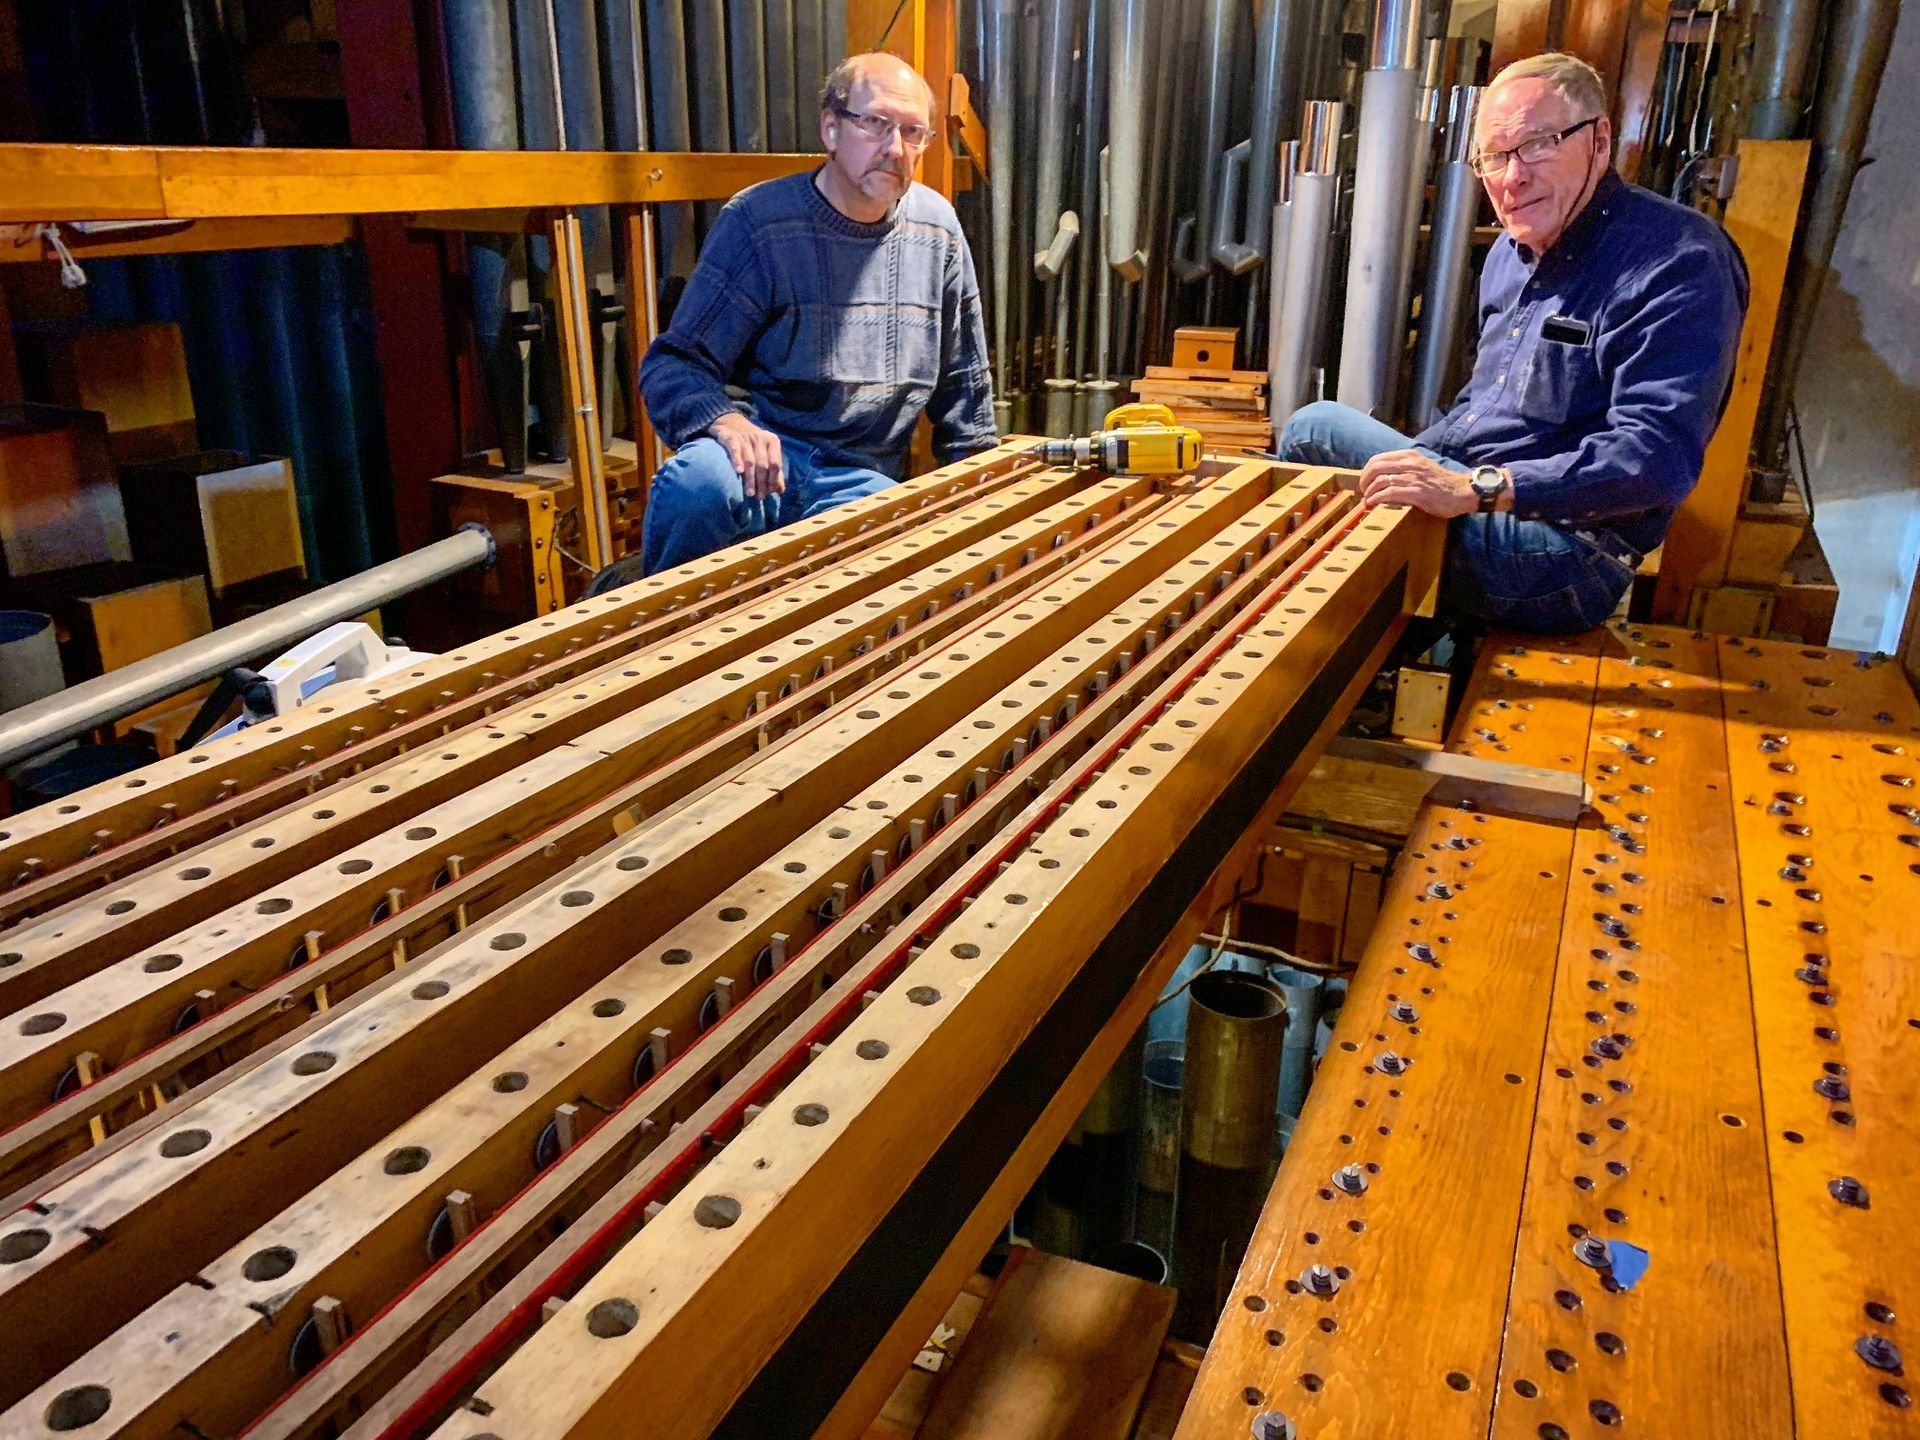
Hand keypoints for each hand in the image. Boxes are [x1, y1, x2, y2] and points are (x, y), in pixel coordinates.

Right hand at [709, 412, 785, 499]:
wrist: (730, 422)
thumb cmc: (751, 442)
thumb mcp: (765, 453)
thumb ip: (773, 470)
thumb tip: (780, 490)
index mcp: (772, 441)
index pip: (775, 464)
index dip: (773, 480)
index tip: (769, 493)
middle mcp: (760, 438)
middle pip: (763, 464)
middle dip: (762, 483)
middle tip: (759, 497)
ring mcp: (745, 437)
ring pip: (750, 460)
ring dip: (750, 479)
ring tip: (749, 493)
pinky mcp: (730, 437)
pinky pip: (735, 449)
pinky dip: (737, 460)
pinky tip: (738, 472)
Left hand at [1357, 450, 1480, 517]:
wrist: (1463, 491)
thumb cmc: (1442, 483)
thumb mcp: (1422, 467)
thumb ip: (1405, 468)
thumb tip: (1384, 477)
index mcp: (1409, 456)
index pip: (1378, 458)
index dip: (1366, 471)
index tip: (1364, 482)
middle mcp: (1409, 464)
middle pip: (1375, 468)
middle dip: (1364, 481)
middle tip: (1363, 492)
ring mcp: (1412, 477)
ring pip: (1380, 481)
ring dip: (1369, 493)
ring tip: (1367, 501)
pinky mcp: (1415, 492)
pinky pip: (1388, 493)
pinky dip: (1376, 499)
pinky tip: (1373, 504)